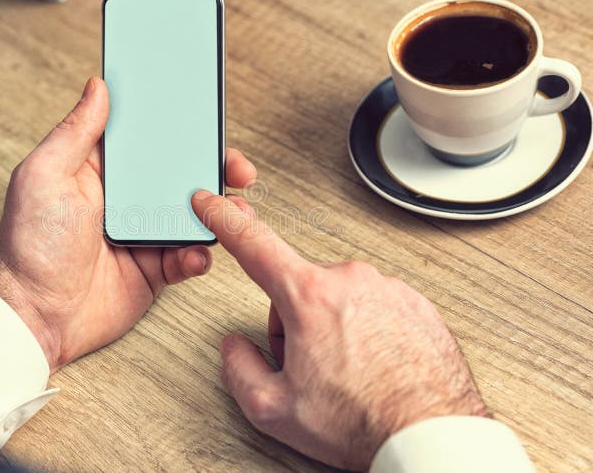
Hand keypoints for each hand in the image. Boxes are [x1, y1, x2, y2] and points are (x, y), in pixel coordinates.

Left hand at [0, 77, 256, 371]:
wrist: (34, 316)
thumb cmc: (29, 245)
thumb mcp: (44, 176)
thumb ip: (76, 132)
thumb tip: (98, 86)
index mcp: (100, 172)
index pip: (148, 140)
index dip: (179, 128)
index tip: (207, 118)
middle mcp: (125, 200)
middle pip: (180, 175)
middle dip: (213, 169)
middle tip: (238, 169)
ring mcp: (142, 235)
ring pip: (193, 216)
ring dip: (218, 213)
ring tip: (234, 212)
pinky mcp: (154, 270)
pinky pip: (188, 257)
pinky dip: (199, 254)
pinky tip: (197, 253)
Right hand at [191, 190, 488, 470]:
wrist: (429, 438)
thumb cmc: (362, 423)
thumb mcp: (273, 408)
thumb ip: (238, 368)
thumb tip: (236, 349)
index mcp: (309, 296)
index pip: (253, 244)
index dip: (224, 219)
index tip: (211, 202)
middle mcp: (350, 281)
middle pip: (297, 288)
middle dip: (294, 322)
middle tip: (311, 368)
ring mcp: (386, 289)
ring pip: (336, 298)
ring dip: (332, 327)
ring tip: (348, 374)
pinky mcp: (414, 303)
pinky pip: (373, 307)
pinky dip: (366, 331)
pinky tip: (372, 367)